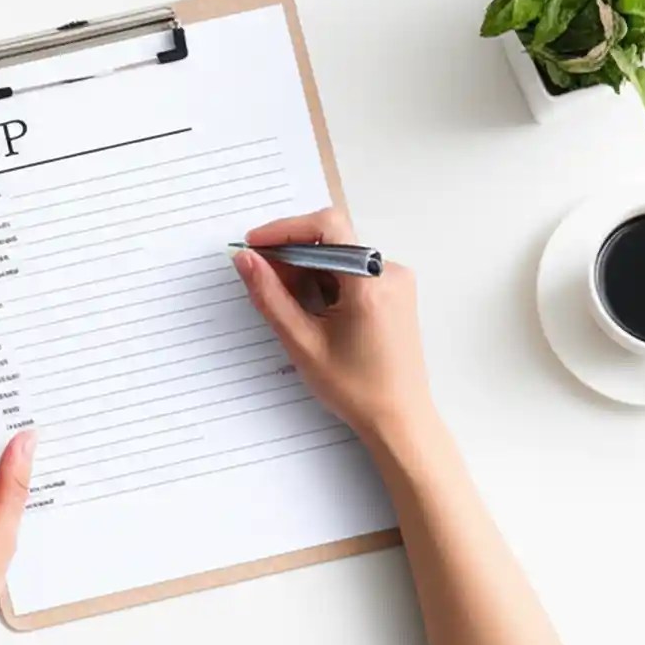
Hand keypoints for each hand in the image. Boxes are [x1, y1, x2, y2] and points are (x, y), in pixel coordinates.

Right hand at [232, 209, 436, 446]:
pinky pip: (353, 269)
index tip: (254, 245)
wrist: (399, 417)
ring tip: (289, 305)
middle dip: (292, 254)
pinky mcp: (395, 291)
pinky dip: (326, 279)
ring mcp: (396, 281)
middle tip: (262, 279)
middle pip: (331, 239)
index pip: (326, 226)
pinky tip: (313, 309)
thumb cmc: (355, 388)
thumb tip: (245, 260)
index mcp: (370, 284)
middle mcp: (390, 273)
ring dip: (308, 269)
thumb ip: (270, 296)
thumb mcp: (301, 342)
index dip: (284, 229)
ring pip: (339, 255)